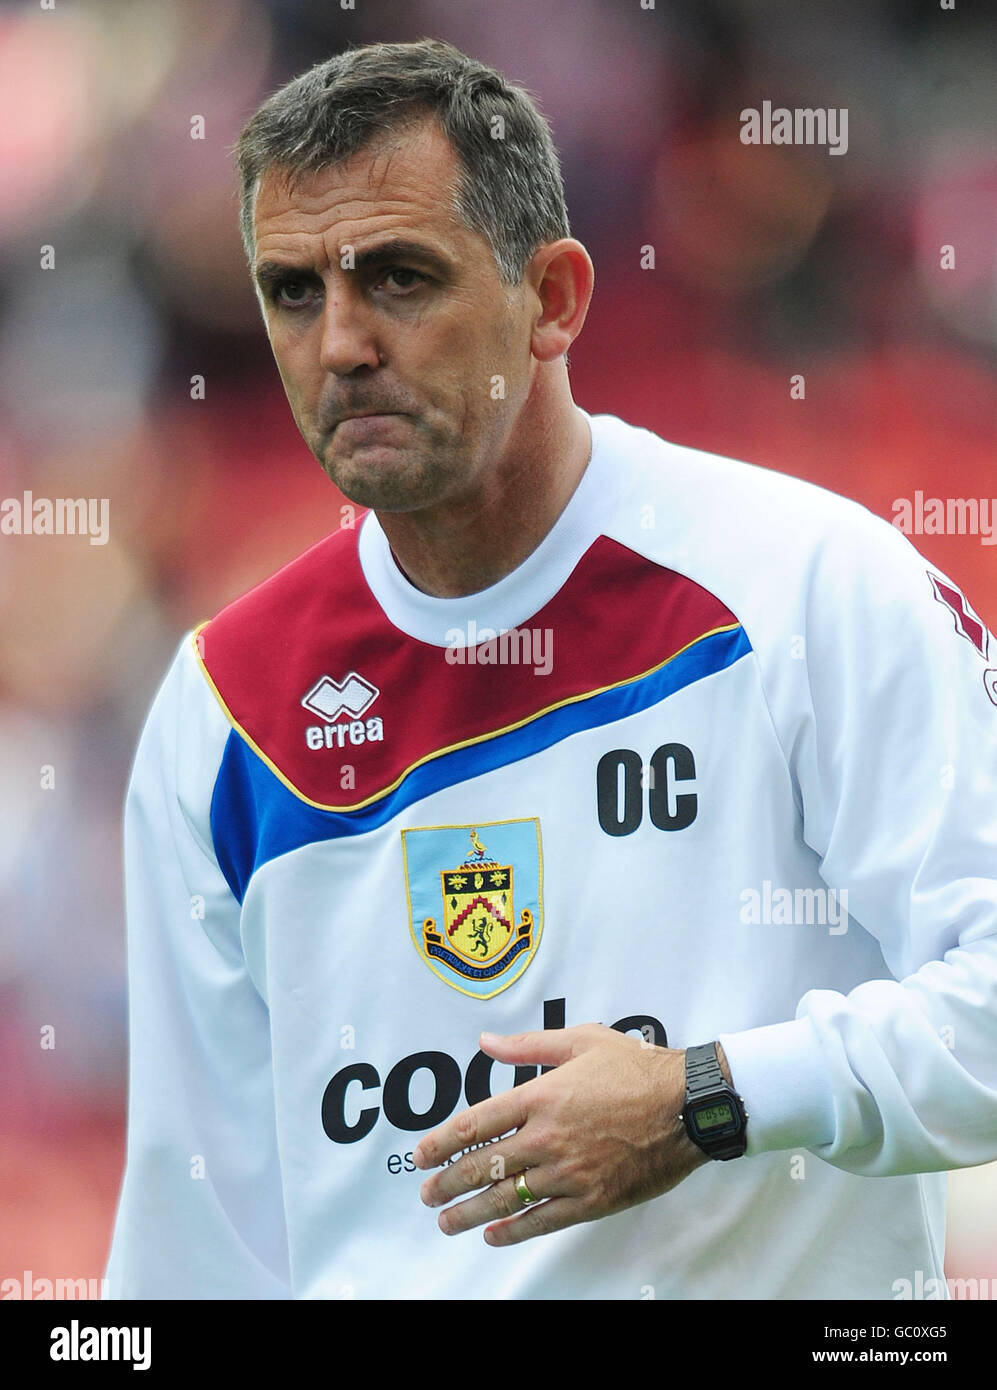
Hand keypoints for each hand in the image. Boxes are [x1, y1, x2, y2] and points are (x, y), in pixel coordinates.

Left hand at [412, 1024, 711, 1245]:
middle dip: (447, 1183)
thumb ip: (527, 1045)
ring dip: (469, 1213)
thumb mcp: (579, 1040)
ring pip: (506, 1199)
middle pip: (482, 1166)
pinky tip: (493, 1235)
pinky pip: (543, 1220)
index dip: (441, 1142)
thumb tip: (485, 1042)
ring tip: (446, 1222)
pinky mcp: (592, 1199)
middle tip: (427, 1194)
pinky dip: (513, 1231)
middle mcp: (547, 1138)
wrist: (687, 1105)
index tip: (421, 1154)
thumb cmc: (636, 1068)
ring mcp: (569, 1172)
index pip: (475, 1124)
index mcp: (541, 1096)